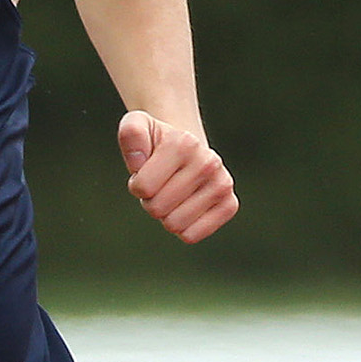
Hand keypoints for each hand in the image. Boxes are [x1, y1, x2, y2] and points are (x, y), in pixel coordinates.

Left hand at [118, 109, 236, 243]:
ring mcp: (222, 184)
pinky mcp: (230, 204)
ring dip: (165, 214)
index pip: (143, 188)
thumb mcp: (137, 125)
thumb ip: (130, 133)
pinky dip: (181, 228)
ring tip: (172, 194)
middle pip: (157, 209)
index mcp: (184, 143)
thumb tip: (138, 163)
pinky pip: (191, 235)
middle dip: (150, 201)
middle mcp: (208, 162)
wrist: (186, 150)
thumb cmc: (156, 143)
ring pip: (174, 225)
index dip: (137, 185)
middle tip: (160, 185)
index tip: (145, 173)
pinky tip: (186, 208)